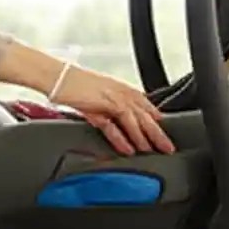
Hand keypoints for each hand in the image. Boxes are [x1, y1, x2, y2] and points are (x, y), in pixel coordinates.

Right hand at [51, 65, 174, 155]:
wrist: (60, 77)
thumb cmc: (78, 86)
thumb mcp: (104, 95)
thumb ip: (118, 109)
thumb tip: (129, 125)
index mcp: (125, 90)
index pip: (149, 108)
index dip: (159, 122)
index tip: (168, 135)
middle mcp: (122, 94)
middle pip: (146, 116)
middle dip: (158, 133)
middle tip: (168, 148)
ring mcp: (111, 99)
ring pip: (134, 121)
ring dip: (143, 137)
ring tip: (150, 151)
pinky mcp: (98, 107)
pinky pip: (113, 126)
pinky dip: (121, 139)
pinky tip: (128, 149)